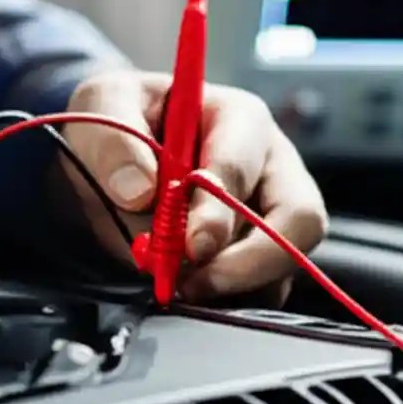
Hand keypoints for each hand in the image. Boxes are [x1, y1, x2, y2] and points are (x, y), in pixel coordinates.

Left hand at [59, 71, 327, 303]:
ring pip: (285, 262)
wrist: (108, 155)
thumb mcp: (103, 104)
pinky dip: (230, 299)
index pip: (243, 170)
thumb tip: (140, 191)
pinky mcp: (256, 251)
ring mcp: (269, 212)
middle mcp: (269, 165)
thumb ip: (114, 142)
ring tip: (181, 288)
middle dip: (251, 262)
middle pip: (299, 221)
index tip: (191, 245)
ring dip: (236, 286)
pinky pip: (264, 288)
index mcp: (239, 118)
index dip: (219, 212)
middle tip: (195, 283)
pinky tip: (190, 294)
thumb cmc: (117, 119)